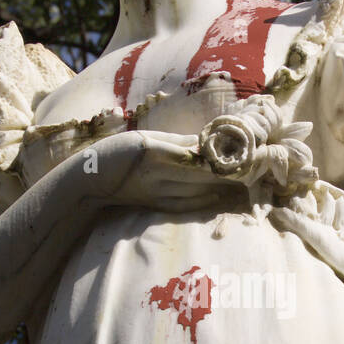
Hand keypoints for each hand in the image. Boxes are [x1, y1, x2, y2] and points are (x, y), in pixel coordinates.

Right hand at [78, 131, 244, 212]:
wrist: (91, 181)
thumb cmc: (117, 153)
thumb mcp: (145, 138)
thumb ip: (178, 141)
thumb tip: (209, 140)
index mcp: (153, 152)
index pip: (195, 154)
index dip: (220, 154)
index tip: (242, 149)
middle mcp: (157, 175)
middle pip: (201, 174)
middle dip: (227, 170)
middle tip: (251, 164)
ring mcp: (157, 193)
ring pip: (197, 191)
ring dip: (220, 185)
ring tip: (242, 178)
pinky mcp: (156, 205)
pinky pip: (186, 205)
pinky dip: (204, 200)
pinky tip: (218, 195)